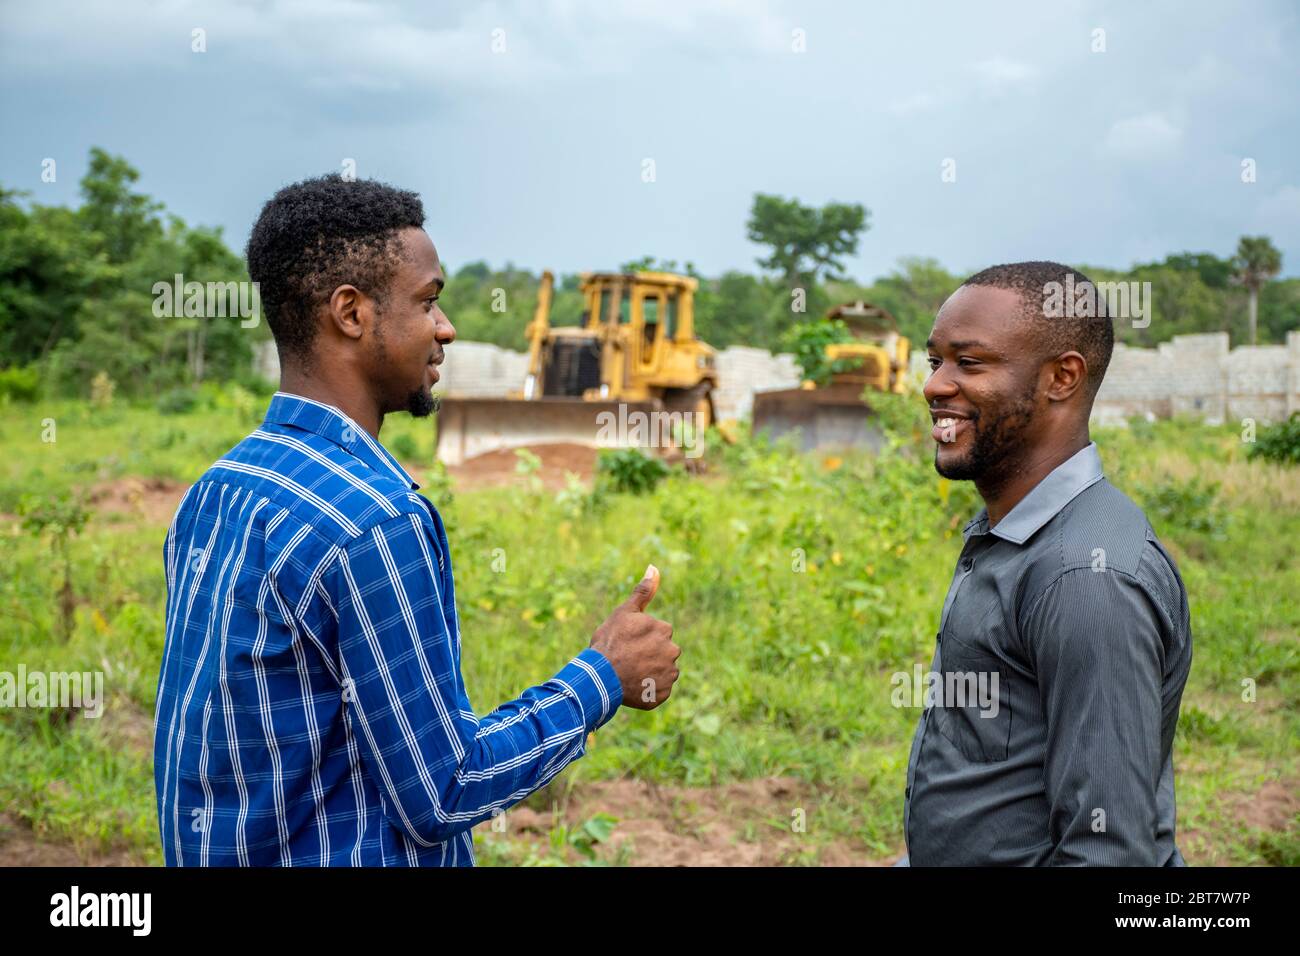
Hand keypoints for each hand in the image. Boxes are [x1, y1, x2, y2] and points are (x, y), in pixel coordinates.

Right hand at [590, 565, 679, 709]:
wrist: (599, 676)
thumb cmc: (610, 641)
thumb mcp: (624, 612)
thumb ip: (643, 591)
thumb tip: (654, 567)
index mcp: (665, 630)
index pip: (658, 634)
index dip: (641, 638)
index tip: (628, 643)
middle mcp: (672, 652)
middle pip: (662, 652)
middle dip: (648, 655)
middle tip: (628, 658)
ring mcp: (668, 675)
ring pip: (661, 671)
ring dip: (649, 672)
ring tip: (629, 673)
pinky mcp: (662, 695)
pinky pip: (658, 690)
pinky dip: (648, 689)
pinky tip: (633, 685)